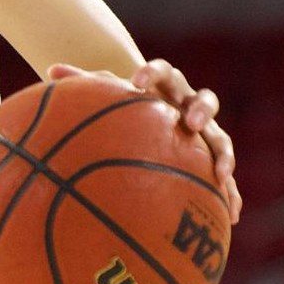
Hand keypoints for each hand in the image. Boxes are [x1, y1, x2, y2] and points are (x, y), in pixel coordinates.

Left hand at [49, 59, 241, 222]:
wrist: (152, 109)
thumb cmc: (125, 102)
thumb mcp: (107, 92)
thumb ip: (84, 82)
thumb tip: (51, 68)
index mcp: (165, 84)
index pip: (163, 71)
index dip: (151, 73)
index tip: (135, 82)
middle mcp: (190, 104)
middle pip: (204, 100)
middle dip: (200, 110)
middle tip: (191, 121)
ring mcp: (205, 131)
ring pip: (221, 138)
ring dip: (223, 153)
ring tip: (221, 172)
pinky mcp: (211, 157)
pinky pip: (225, 176)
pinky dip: (229, 193)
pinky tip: (232, 215)